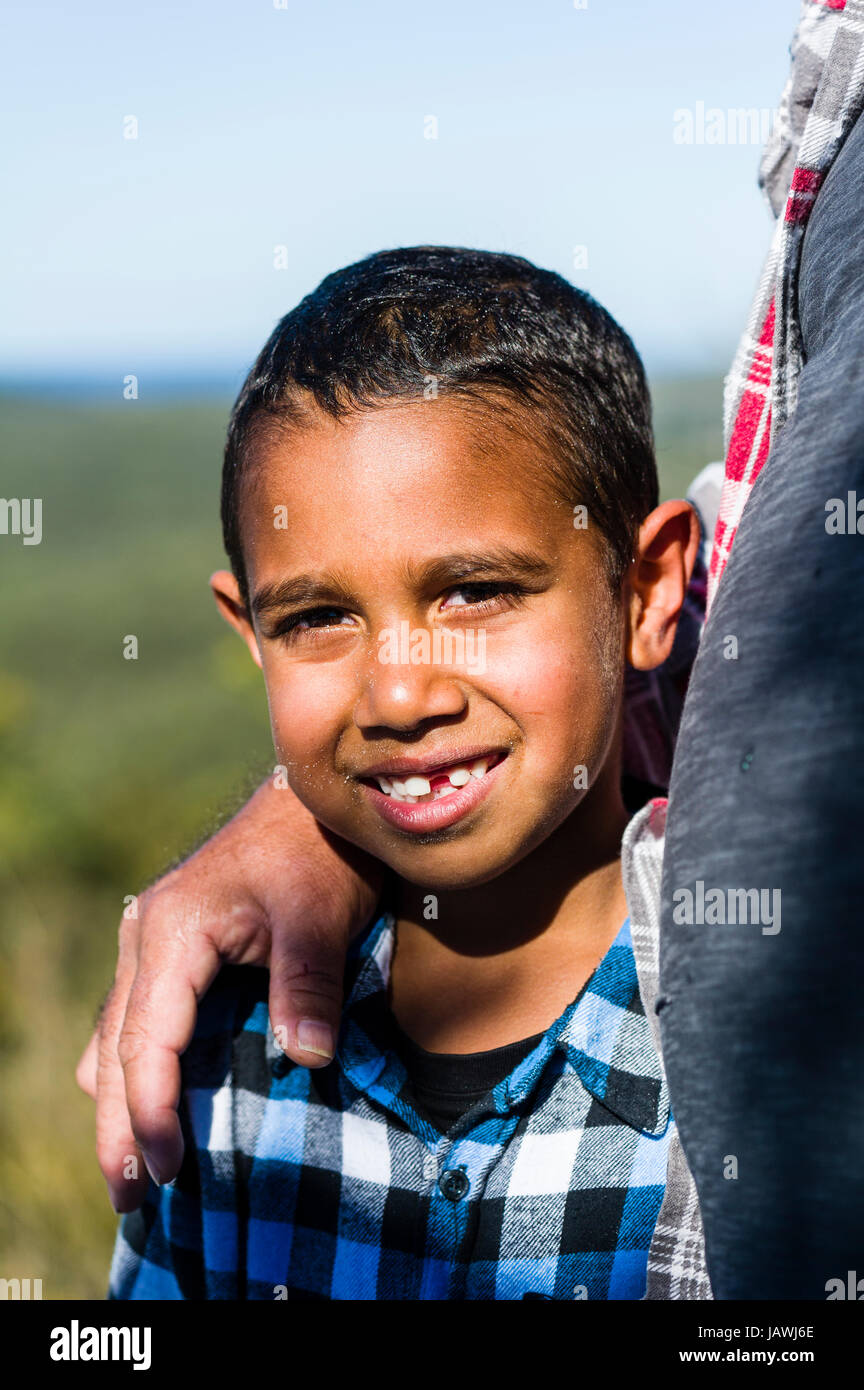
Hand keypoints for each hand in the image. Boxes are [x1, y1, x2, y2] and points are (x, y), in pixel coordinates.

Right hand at [75, 778, 381, 1211]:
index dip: (153, 1110)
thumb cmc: (317, 849)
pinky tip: (158, 1098)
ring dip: (123, 1097)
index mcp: (171, 932)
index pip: (147, 1040)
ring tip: (136, 1160)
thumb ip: (306, 982)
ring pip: (117, 1034)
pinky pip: (137, 1016)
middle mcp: (147, 937)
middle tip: (128, 1195)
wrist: (314, 797)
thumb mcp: (318, 912)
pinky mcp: (173, 946)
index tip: (166, 1167)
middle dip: (120, 1123)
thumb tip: (307, 1058)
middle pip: (116, 1048)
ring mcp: (154, 939)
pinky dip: (139, 1065)